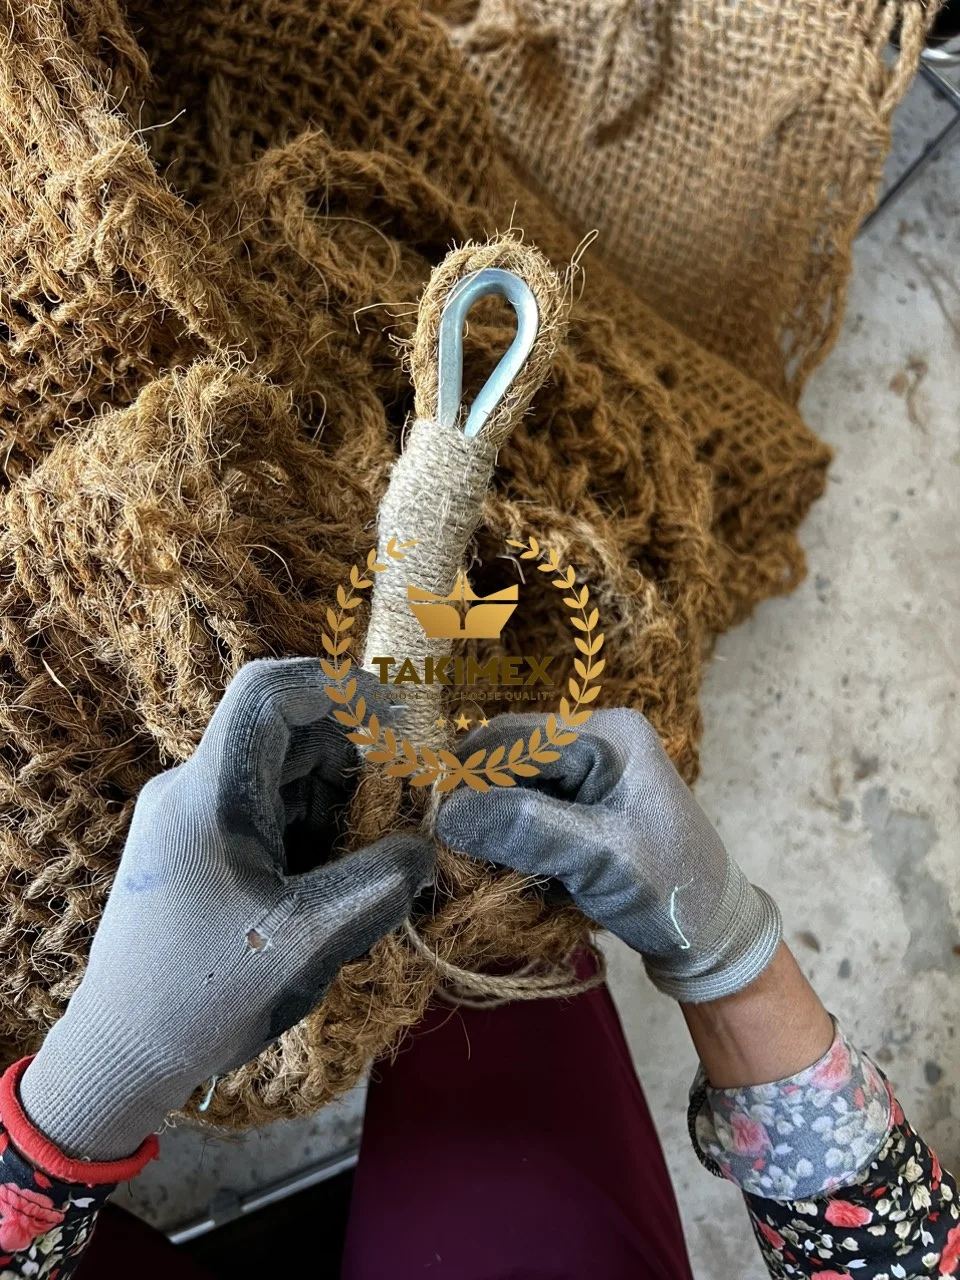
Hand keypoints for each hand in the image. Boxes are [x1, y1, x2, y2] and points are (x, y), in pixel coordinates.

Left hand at [20, 659, 433, 1160]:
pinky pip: (265, 812)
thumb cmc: (205, 993)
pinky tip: (331, 881)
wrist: (120, 1054)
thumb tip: (427, 850)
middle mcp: (194, 790)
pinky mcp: (195, 849)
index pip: (269, 693)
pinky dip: (310, 830)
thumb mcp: (306, 940)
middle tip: (397, 809)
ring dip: (335, 800)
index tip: (397, 727)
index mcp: (211, 795)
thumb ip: (378, 884)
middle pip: (284, 733)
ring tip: (366, 860)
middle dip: (353, 760)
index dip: (340, 689)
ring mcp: (191, 818)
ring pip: (280, 774)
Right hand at [436, 709, 779, 1003]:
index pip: (512, 739)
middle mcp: (597, 738)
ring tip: (481, 866)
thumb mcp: (597, 859)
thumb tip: (448, 817)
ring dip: (492, 823)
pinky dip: (512, 837)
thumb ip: (524, 829)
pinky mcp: (586, 803)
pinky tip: (510, 868)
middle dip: (479, 802)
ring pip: (513, 784)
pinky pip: (529, 806)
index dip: (470, 779)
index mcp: (608, 735)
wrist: (715, 935)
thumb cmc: (668, 891)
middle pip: (508, 757)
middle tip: (457, 853)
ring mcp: (592, 770)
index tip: (440, 831)